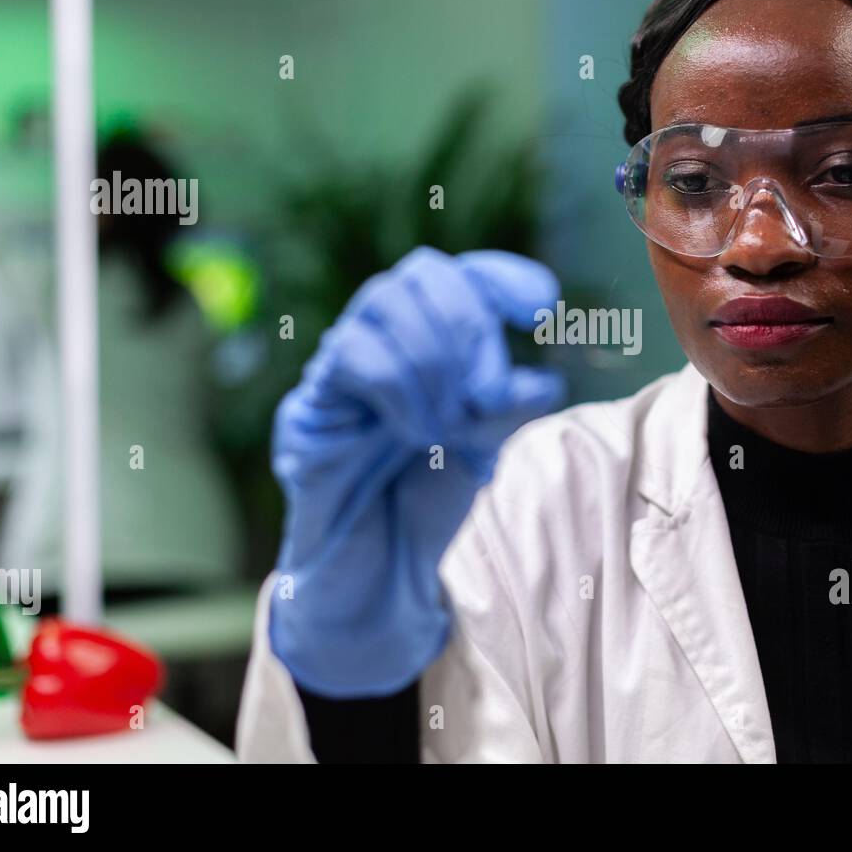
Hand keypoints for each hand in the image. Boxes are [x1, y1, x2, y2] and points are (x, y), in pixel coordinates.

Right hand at [268, 246, 563, 696]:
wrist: (378, 579)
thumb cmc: (425, 505)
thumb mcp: (485, 451)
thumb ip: (508, 409)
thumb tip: (542, 375)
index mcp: (430, 342)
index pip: (462, 275)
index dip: (503, 275)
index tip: (542, 308)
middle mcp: (382, 342)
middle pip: (423, 272)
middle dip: (471, 323)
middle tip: (490, 391)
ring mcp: (341, 368)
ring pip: (384, 301)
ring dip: (436, 361)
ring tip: (451, 425)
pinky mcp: (309, 404)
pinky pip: (352, 355)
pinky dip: (400, 387)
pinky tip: (417, 432)